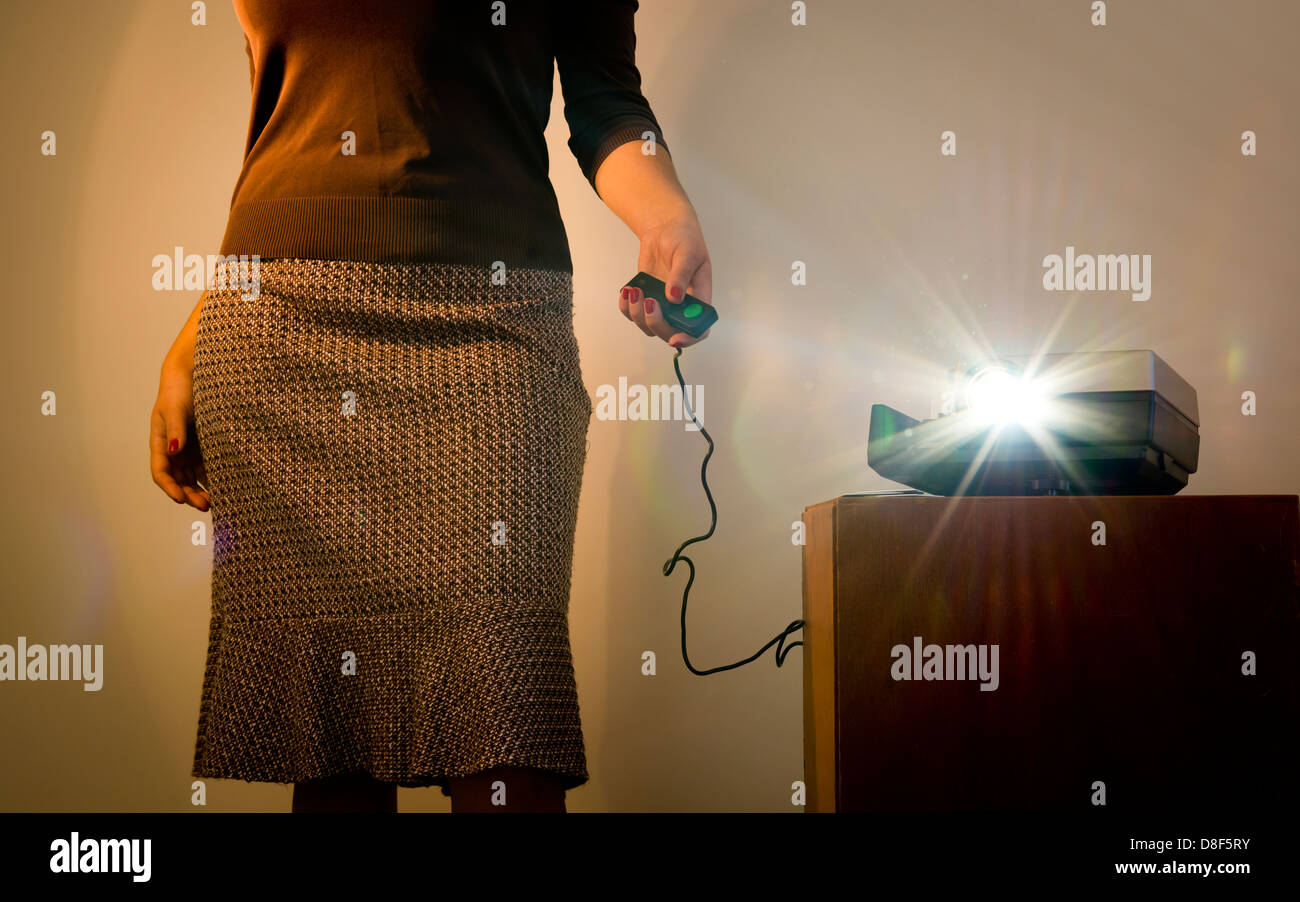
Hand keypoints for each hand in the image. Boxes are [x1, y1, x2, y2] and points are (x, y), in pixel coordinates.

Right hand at [150, 354, 209, 510]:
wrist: (197, 374)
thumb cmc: (179, 389)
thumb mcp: (175, 408)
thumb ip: (175, 429)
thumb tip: (175, 451)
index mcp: (160, 442)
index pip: (161, 472)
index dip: (169, 488)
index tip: (181, 499)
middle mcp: (174, 450)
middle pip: (178, 480)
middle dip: (189, 495)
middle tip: (205, 505)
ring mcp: (190, 449)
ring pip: (193, 478)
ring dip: (202, 491)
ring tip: (217, 501)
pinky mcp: (205, 446)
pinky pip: (208, 468)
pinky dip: (213, 479)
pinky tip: (226, 487)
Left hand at [620, 205, 712, 348]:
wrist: (665, 229)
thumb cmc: (684, 238)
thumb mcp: (687, 253)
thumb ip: (681, 275)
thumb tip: (675, 297)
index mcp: (699, 298)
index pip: (699, 329)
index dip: (689, 338)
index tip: (674, 338)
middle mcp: (681, 306)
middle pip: (670, 332)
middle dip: (657, 323)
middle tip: (649, 302)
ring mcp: (663, 304)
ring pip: (648, 326)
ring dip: (638, 314)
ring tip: (635, 291)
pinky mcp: (646, 298)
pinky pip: (633, 313)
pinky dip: (626, 307)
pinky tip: (627, 291)